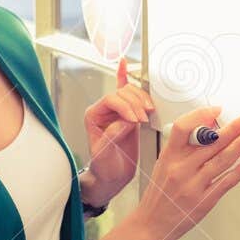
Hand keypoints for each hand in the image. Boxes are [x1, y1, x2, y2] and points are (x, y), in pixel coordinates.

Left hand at [81, 58, 153, 204]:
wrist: (112, 176)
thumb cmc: (105, 167)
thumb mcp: (105, 154)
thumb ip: (113, 136)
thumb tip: (126, 122)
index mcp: (93, 116)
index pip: (111, 99)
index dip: (125, 106)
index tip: (134, 120)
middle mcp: (103, 110)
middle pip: (122, 93)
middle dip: (135, 104)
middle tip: (141, 120)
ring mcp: (116, 110)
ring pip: (130, 92)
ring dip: (141, 99)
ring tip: (146, 113)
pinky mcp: (127, 114)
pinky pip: (126, 91)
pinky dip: (124, 76)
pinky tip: (123, 63)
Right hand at [130, 108, 239, 239]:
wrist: (151, 224)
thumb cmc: (160, 195)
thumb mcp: (163, 165)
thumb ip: (182, 148)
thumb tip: (207, 128)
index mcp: (168, 156)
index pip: (182, 128)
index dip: (201, 115)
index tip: (218, 110)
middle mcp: (181, 169)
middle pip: (212, 141)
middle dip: (235, 126)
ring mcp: (193, 185)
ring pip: (223, 158)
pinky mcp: (204, 200)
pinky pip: (227, 181)